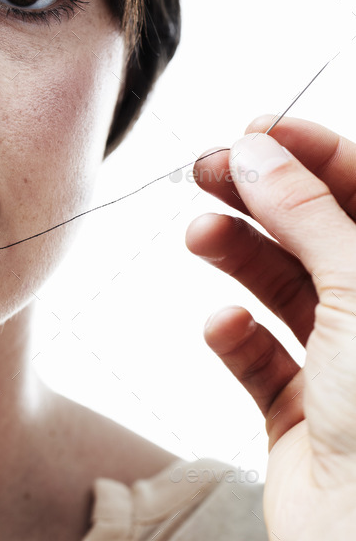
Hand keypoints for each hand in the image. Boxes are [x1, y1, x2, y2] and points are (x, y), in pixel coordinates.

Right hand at [185, 115, 355, 540]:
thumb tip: (257, 150)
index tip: (254, 128)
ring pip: (281, 287)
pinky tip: (223, 325)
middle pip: (314, 231)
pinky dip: (235, 334)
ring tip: (199, 233)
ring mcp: (341, 364)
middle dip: (259, 196)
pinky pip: (258, 355)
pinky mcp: (299, 412)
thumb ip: (306, 212)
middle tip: (206, 169)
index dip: (311, 152)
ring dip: (237, 256)